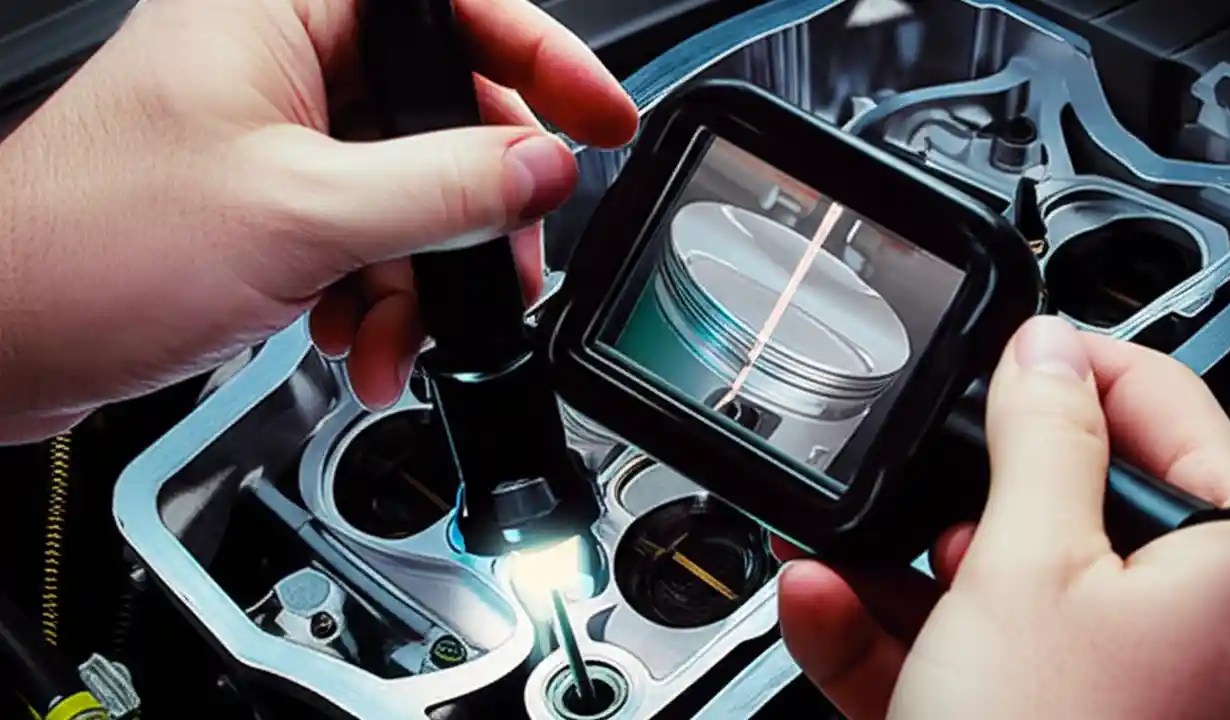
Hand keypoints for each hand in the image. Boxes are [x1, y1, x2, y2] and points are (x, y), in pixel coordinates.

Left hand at [0, 0, 636, 441]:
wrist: (3, 339)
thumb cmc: (91, 248)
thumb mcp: (300, 215)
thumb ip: (443, 188)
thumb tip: (545, 166)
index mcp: (278, 6)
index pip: (453, 3)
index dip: (541, 56)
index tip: (601, 117)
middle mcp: (280, 54)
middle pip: (442, 107)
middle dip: (473, 212)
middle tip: (505, 265)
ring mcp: (277, 129)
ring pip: (411, 185)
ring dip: (421, 276)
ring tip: (396, 335)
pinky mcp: (271, 195)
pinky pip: (369, 229)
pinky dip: (379, 292)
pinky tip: (358, 337)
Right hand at [777, 316, 1229, 718]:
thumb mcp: (1022, 567)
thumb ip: (1041, 434)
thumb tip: (1049, 344)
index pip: (1165, 408)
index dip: (1066, 366)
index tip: (993, 356)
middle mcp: (1203, 632)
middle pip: (1069, 508)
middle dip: (958, 497)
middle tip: (905, 492)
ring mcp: (1123, 688)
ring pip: (1007, 592)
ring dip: (902, 571)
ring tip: (832, 553)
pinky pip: (977, 661)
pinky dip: (896, 638)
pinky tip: (828, 611)